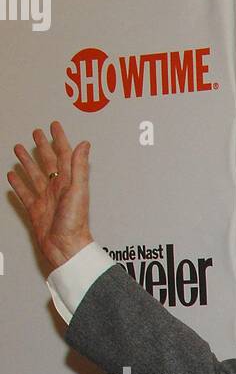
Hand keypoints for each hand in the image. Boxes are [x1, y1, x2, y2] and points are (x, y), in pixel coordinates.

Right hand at [7, 120, 93, 269]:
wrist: (65, 247)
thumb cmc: (74, 223)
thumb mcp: (78, 190)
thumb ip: (79, 167)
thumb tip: (84, 145)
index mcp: (68, 182)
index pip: (63, 155)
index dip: (59, 139)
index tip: (54, 126)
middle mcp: (57, 188)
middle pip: (48, 162)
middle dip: (42, 146)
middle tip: (36, 132)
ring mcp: (45, 199)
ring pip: (34, 174)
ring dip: (27, 161)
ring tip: (19, 148)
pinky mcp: (35, 210)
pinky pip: (24, 193)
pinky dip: (18, 184)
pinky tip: (12, 175)